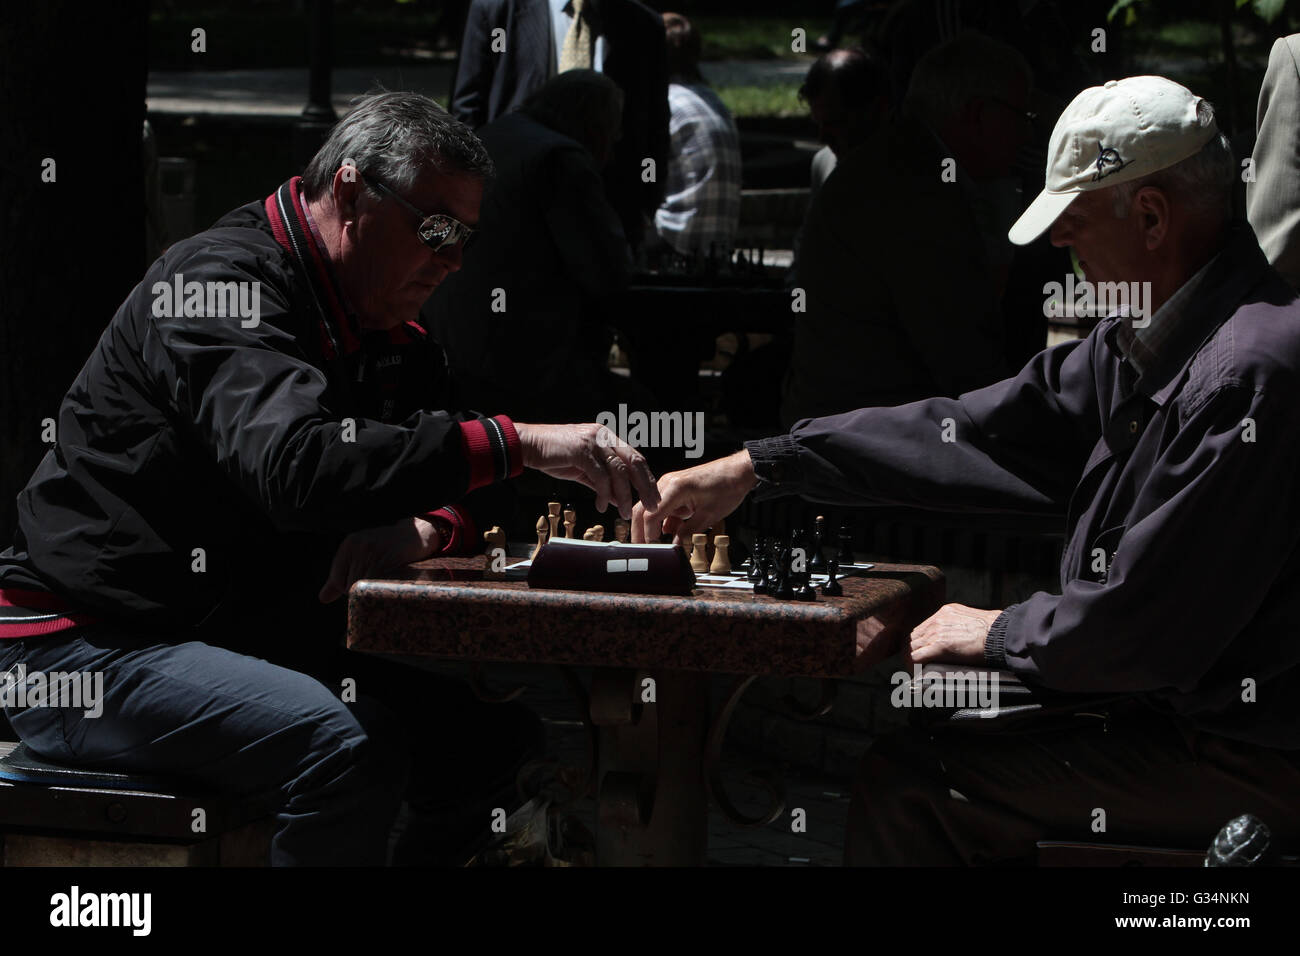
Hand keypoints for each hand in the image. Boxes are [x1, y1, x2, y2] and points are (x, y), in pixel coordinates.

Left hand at [319, 516, 440, 602]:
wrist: (416, 535)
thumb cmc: (386, 548)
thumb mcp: (360, 555)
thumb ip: (339, 576)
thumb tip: (322, 598)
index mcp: (350, 543)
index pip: (337, 579)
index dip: (347, 589)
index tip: (360, 587)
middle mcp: (359, 544)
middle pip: (349, 584)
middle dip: (359, 591)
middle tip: (374, 586)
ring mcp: (374, 550)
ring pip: (363, 585)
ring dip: (371, 591)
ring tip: (381, 584)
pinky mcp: (388, 557)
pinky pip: (377, 582)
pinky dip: (380, 588)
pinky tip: (387, 583)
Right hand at [515, 422, 659, 518]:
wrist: (529, 445)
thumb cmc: (554, 456)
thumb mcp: (583, 471)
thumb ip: (602, 483)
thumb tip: (618, 500)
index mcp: (608, 438)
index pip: (635, 458)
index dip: (647, 478)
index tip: (654, 497)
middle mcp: (604, 436)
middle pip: (634, 462)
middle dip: (645, 486)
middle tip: (652, 506)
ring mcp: (594, 442)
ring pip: (619, 471)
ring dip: (624, 495)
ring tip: (624, 513)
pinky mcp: (582, 451)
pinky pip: (600, 476)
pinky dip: (603, 493)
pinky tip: (600, 506)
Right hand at [632, 450, 756, 543]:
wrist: (738, 471)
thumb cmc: (727, 486)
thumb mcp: (708, 516)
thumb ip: (688, 532)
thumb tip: (675, 546)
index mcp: (675, 488)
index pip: (650, 515)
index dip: (648, 535)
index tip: (651, 548)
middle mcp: (668, 483)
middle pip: (643, 509)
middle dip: (640, 531)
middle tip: (641, 548)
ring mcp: (671, 484)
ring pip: (652, 508)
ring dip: (652, 526)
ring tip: (655, 543)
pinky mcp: (676, 488)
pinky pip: (664, 506)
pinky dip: (664, 520)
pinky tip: (669, 532)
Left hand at [907, 603, 1001, 664]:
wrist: (1000, 634)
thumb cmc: (994, 630)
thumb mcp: (971, 619)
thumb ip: (959, 624)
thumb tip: (957, 637)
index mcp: (946, 612)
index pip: (923, 627)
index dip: (921, 640)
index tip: (923, 649)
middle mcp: (938, 619)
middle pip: (915, 635)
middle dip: (915, 648)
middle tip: (918, 660)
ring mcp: (936, 632)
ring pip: (913, 646)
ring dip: (914, 657)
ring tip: (917, 667)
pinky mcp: (938, 646)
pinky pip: (916, 657)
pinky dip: (915, 665)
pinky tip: (918, 671)